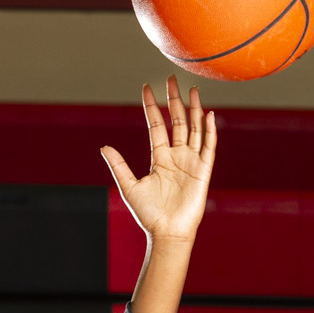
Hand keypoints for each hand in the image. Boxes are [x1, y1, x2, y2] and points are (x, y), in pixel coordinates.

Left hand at [102, 76, 216, 244]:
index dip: (152, 106)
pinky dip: (209, 131)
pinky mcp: (203, 171)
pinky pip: (208, 147)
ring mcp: (191, 162)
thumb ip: (119, 165)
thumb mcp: (130, 186)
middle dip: (174, 100)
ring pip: (194, 129)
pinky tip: (209, 115)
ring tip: (192, 90)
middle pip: (177, 122)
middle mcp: (176, 156)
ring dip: (194, 110)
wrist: (167, 233)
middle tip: (172, 79)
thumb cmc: (149, 215)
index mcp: (159, 158)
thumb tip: (104, 147)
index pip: (156, 125)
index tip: (146, 88)